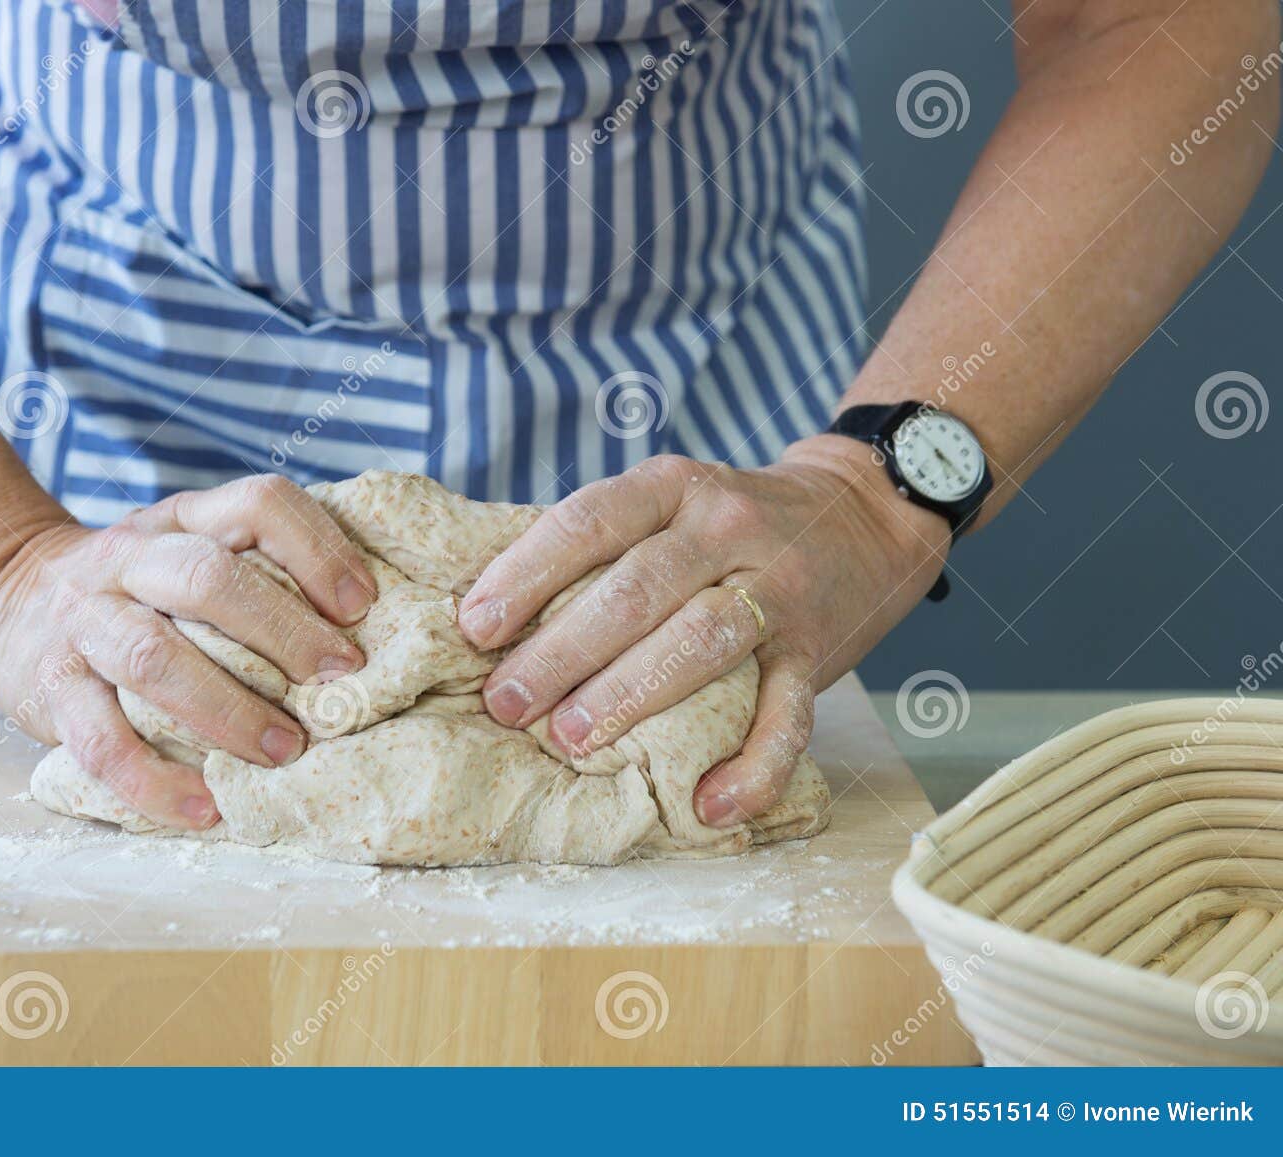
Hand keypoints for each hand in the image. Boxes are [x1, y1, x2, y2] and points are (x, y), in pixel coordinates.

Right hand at [0, 475, 377, 830]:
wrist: (5, 599)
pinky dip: (154, 782)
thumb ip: (258, 568)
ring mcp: (84, 622)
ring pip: (153, 657)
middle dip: (284, 632)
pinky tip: (205, 810)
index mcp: (181, 521)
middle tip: (342, 680)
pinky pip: (100, 740)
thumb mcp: (189, 549)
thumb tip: (372, 621)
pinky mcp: (50, 689)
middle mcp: (129, 560)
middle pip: (207, 579)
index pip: (257, 504)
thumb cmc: (139, 590)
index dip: (317, 548)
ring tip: (285, 751)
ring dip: (228, 709)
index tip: (363, 605)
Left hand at [457, 439, 949, 826]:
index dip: (526, 573)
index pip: (590, 521)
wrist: (865, 511)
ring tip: (569, 739)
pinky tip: (708, 805)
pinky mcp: (818, 651)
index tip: (475, 628)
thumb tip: (493, 615)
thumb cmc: (730, 521)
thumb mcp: (671, 500)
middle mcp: (728, 528)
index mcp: (675, 485)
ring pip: (700, 641)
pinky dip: (752, 767)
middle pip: (635, 590)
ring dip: (629, 695)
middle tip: (504, 703)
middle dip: (561, 651)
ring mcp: (778, 590)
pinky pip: (790, 715)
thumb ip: (605, 544)